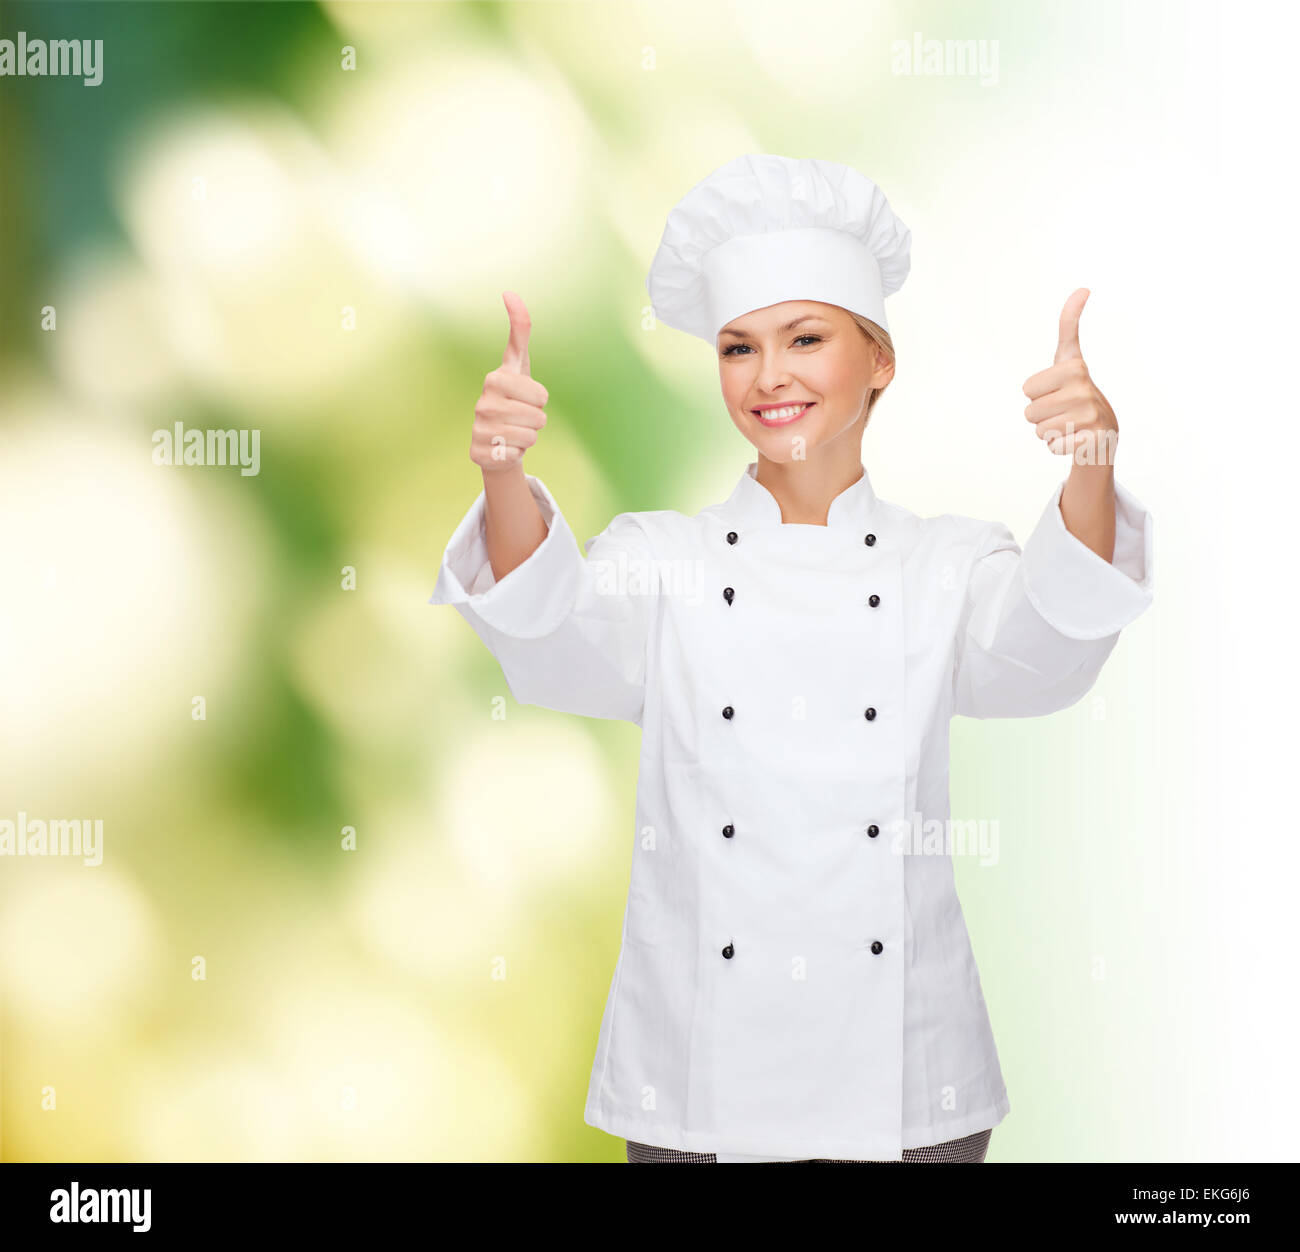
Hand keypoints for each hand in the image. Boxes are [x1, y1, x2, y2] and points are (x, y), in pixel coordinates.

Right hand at [470, 291, 548, 472]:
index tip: (523, 393)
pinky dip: (516, 453)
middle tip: (521, 416)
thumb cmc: (513, 397)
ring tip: (513, 430)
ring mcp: (479, 427)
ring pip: (531, 435)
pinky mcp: (478, 452)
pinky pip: (517, 454)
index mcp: (496, 378)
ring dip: (528, 436)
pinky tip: (504, 446)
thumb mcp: (519, 364)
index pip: (540, 393)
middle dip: (537, 419)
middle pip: (540, 416)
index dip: (539, 397)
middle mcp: (483, 401)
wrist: (495, 437)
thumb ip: (520, 330)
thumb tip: (509, 291)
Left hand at [1021, 288, 1117, 466]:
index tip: (1058, 389)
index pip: (1027, 389)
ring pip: (1040, 431)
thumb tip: (1083, 288)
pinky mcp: (1093, 439)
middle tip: (1063, 411)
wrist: (1104, 433)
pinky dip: (1059, 447)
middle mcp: (1084, 389)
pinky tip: (1075, 439)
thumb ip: (1069, 324)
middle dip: (1041, 415)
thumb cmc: (1077, 391)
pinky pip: (1053, 447)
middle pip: (1030, 412)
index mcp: (1074, 367)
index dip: (1037, 393)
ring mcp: (1091, 415)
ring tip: (1070, 424)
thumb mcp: (1070, 357)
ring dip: (1050, 431)